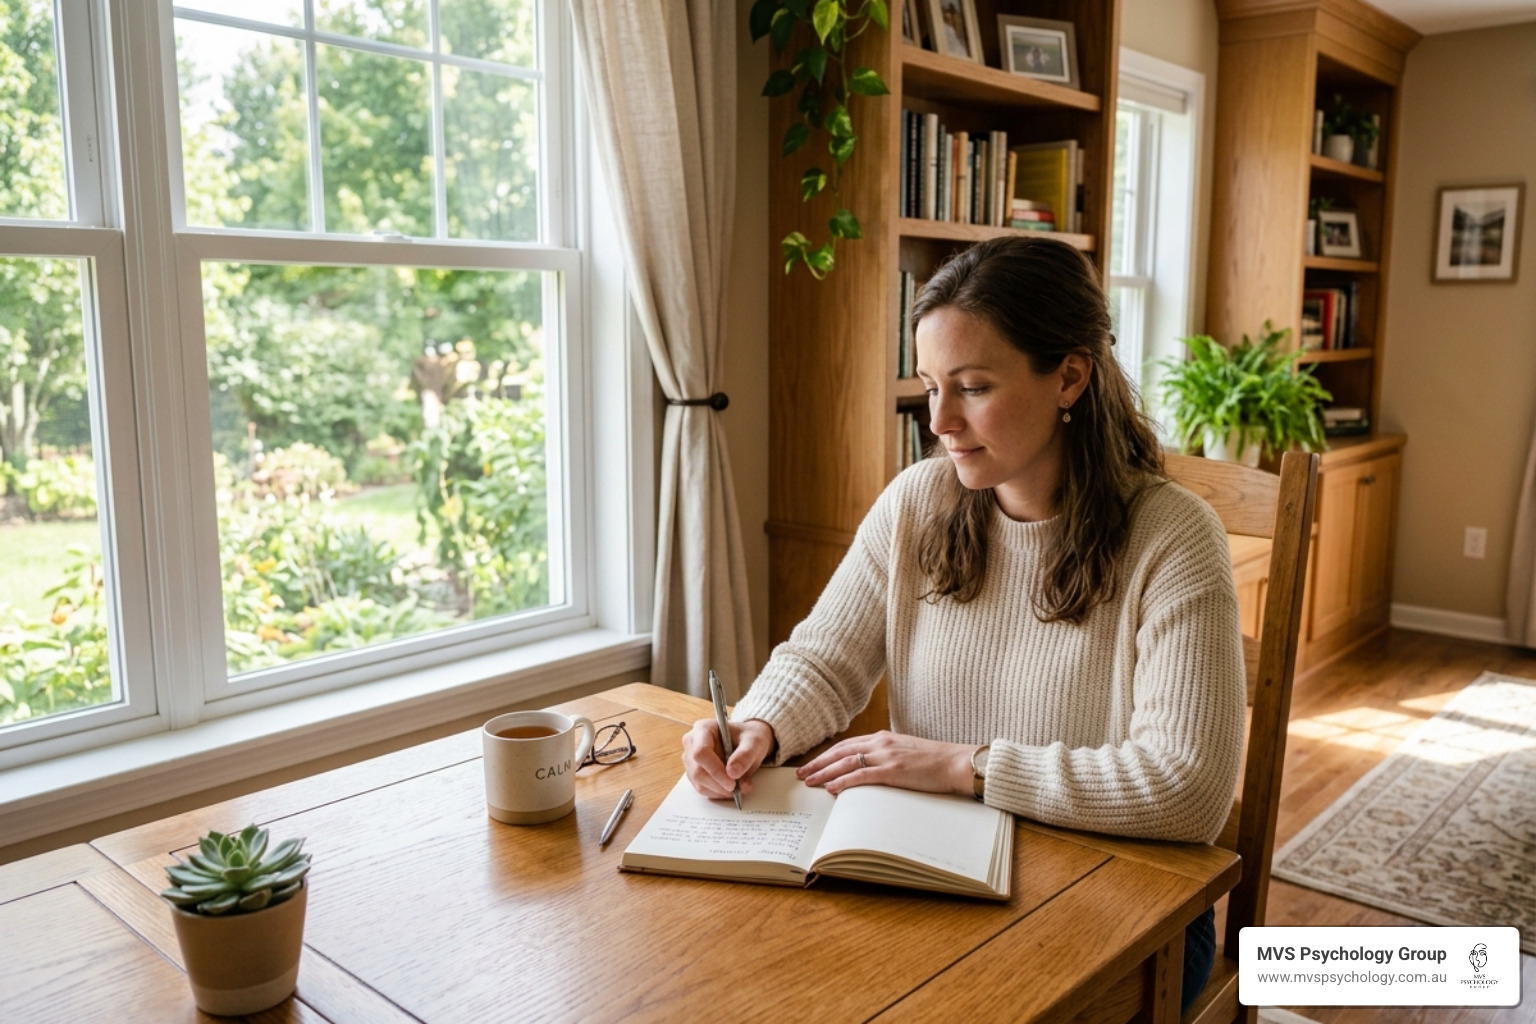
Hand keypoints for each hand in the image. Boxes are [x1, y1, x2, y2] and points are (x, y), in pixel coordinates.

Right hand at [682, 717, 776, 800]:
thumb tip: (733, 772)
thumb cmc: (749, 738)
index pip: (701, 752)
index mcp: (703, 729)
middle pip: (698, 770)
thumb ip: (745, 755)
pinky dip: (718, 792)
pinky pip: (702, 788)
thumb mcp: (754, 742)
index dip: (715, 770)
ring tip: (740, 787)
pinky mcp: (694, 773)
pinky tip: (731, 789)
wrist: (747, 742)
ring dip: (720, 790)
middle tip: (740, 788)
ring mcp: (691, 759)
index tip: (732, 782)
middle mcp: (692, 743)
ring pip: (699, 782)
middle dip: (720, 784)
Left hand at [796, 730, 974, 796]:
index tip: (812, 764)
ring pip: (846, 762)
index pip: (846, 745)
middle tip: (801, 774)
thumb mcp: (905, 752)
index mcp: (882, 738)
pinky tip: (831, 788)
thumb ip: (886, 756)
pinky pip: (861, 775)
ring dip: (824, 773)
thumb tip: (870, 768)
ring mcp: (885, 756)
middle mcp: (880, 743)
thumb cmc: (934, 761)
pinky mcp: (892, 771)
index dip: (827, 755)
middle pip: (840, 752)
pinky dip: (843, 781)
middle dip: (818, 763)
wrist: (955, 762)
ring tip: (809, 782)